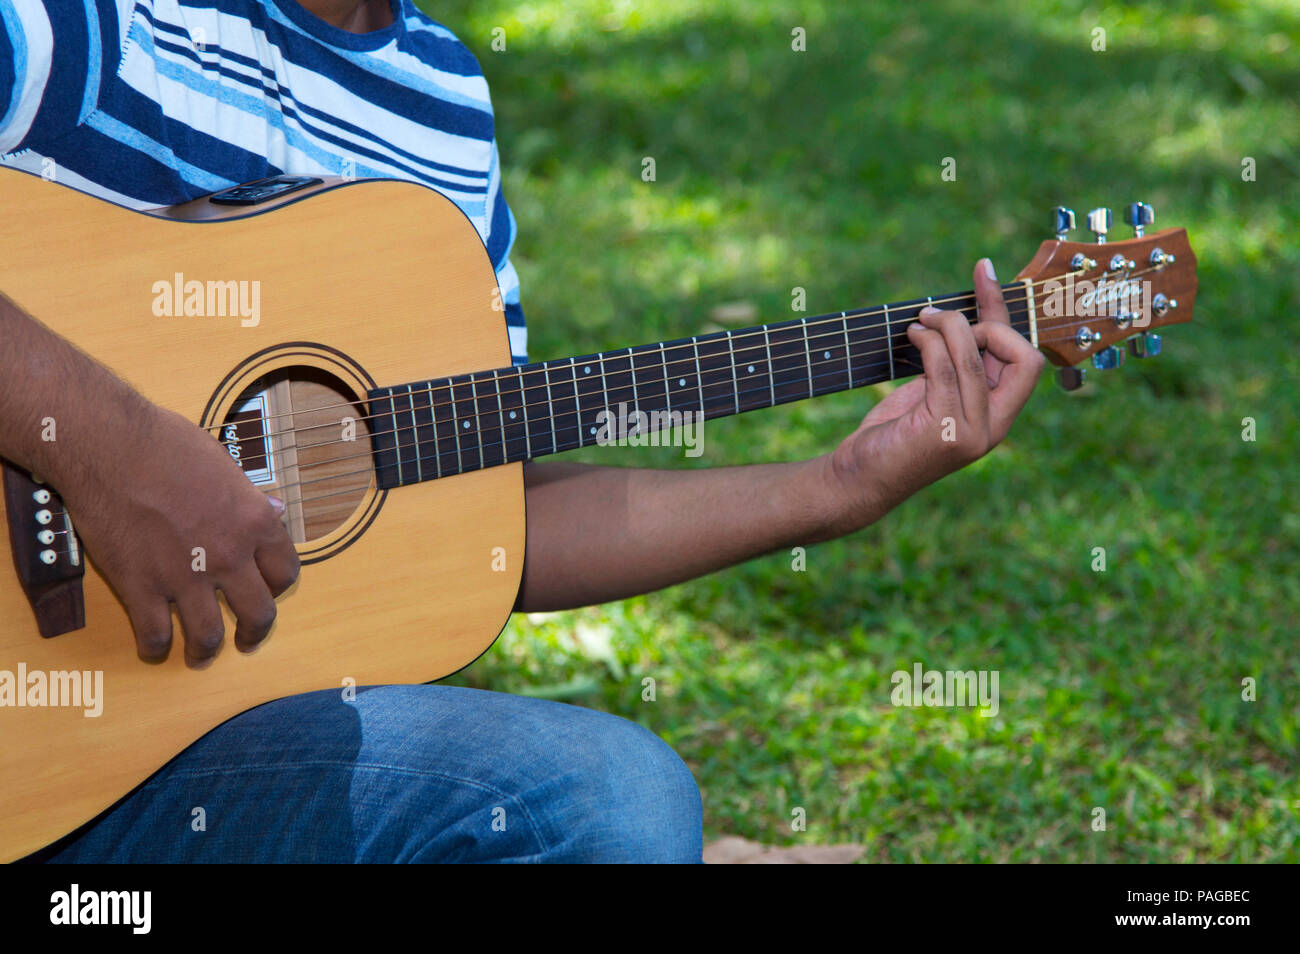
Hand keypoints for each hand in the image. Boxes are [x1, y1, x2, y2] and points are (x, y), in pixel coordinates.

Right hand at [59, 398, 299, 666]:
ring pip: (209, 635)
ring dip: (206, 652)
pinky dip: (156, 648)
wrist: (110, 445)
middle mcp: (229, 555)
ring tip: (200, 656)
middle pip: (259, 612)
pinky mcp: (141, 587)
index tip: (268, 590)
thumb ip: (250, 497)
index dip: (278, 585)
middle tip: (247, 640)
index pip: (285, 570)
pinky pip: (156, 634)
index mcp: (255, 522)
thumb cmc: (167, 444)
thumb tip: (273, 508)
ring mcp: (186, 576)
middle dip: (255, 632)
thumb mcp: (225, 465)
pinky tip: (154, 649)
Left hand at [824, 259, 1044, 524]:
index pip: (1027, 358)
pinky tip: (912, 334)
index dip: (1006, 311)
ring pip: (975, 357)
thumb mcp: (932, 391)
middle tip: (943, 318)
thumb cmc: (893, 435)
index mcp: (999, 416)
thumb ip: (955, 362)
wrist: (860, 480)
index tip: (981, 274)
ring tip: (920, 322)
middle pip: (1023, 357)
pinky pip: (943, 369)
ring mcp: (973, 433)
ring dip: (946, 327)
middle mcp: (994, 427)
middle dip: (988, 322)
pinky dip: (928, 342)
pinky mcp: (944, 431)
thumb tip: (966, 309)